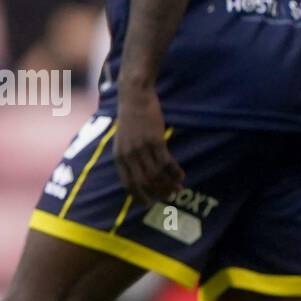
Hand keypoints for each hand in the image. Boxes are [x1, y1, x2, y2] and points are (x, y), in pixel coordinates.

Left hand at [115, 86, 183, 204]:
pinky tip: (182, 176)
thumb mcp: (122, 140)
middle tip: (169, 196)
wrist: (134, 96)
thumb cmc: (130, 119)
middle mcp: (129, 154)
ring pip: (157, 174)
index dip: (139, 196)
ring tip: (178, 187)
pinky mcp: (155, 140)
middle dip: (158, 193)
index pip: (128, 184)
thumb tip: (139, 175)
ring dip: (169, 184)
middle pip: (144, 182)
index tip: (148, 204)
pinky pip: (167, 162)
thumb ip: (128, 156)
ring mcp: (142, 147)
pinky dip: (175, 172)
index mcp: (119, 156)